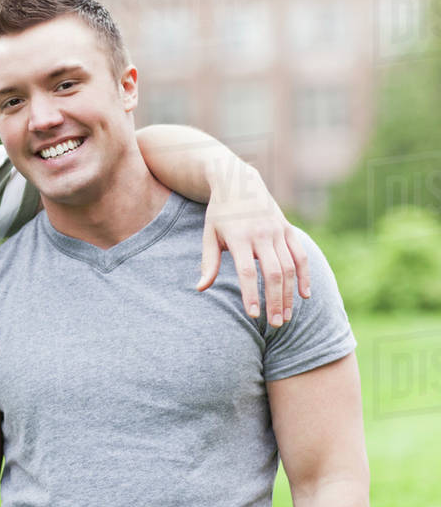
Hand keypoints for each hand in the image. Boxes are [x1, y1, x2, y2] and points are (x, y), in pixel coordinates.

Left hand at [198, 165, 310, 326]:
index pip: (248, 271)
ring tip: (286, 317)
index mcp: (239, 237)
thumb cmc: (219, 214)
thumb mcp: (209, 235)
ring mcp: (277, 231)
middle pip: (273, 273)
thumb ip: (209, 263)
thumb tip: (201, 289)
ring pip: (289, 267)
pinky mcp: (288, 229)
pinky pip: (300, 255)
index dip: (251, 294)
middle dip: (275, 300)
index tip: (253, 314)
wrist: (238, 182)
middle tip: (274, 324)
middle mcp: (261, 234)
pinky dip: (304, 275)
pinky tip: (304, 295)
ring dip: (289, 294)